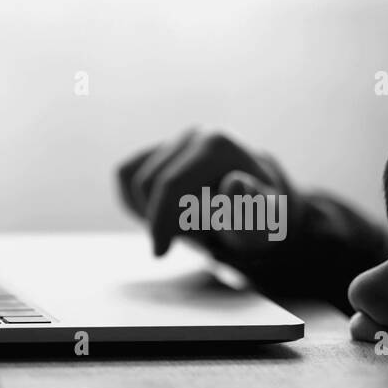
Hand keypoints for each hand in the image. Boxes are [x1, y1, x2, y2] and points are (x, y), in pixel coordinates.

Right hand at [116, 128, 297, 258]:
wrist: (258, 206)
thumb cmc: (259, 220)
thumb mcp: (262, 226)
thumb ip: (250, 211)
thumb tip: (234, 185)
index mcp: (217, 145)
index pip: (169, 185)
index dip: (159, 222)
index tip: (160, 253)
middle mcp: (195, 134)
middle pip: (147, 184)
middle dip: (164, 218)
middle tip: (200, 235)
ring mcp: (175, 140)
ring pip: (134, 182)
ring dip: (156, 213)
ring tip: (192, 223)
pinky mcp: (157, 151)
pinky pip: (125, 177)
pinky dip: (138, 204)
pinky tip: (170, 215)